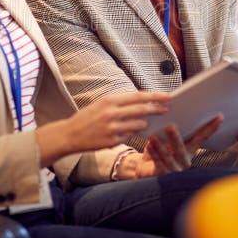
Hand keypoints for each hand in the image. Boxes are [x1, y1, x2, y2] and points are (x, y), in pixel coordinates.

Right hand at [36, 92, 170, 164]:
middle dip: (156, 109)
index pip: (138, 96)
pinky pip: (129, 137)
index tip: (167, 96)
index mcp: (110, 101)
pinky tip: (131, 132)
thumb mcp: (101, 104)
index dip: (154, 96)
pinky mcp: (112, 142)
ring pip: (138, 125)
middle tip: (167, 109)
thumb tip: (142, 100)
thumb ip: (120, 102)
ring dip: (144, 124)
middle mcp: (111, 113)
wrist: (69, 135)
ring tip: (145, 123)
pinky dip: (132, 134)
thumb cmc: (87, 117)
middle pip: (141, 110)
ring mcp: (112, 128)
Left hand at [118, 114, 223, 178]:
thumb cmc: (158, 150)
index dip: (211, 128)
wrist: (146, 168)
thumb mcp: (166, 138)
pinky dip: (153, 154)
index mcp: (190, 149)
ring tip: (153, 137)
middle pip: (182, 149)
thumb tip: (167, 107)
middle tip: (170, 127)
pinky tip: (149, 146)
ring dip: (160, 147)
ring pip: (168, 157)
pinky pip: (158, 163)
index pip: (202, 138)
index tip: (219, 117)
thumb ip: (170, 128)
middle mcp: (185, 160)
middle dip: (176, 138)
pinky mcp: (163, 175)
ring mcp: (175, 169)